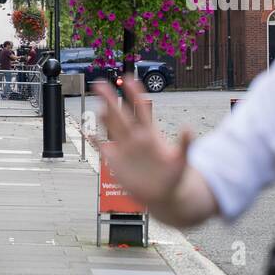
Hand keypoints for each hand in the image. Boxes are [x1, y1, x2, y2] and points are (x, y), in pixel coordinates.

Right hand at [93, 75, 195, 213]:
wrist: (165, 195)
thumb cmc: (174, 177)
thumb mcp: (182, 160)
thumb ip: (185, 145)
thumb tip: (188, 128)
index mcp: (151, 135)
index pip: (141, 109)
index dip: (135, 94)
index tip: (128, 79)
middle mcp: (136, 138)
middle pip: (121, 114)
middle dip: (111, 99)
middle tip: (100, 84)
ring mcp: (125, 149)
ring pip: (111, 128)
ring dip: (104, 116)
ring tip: (97, 103)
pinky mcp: (116, 162)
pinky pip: (102, 148)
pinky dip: (94, 140)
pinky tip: (86, 131)